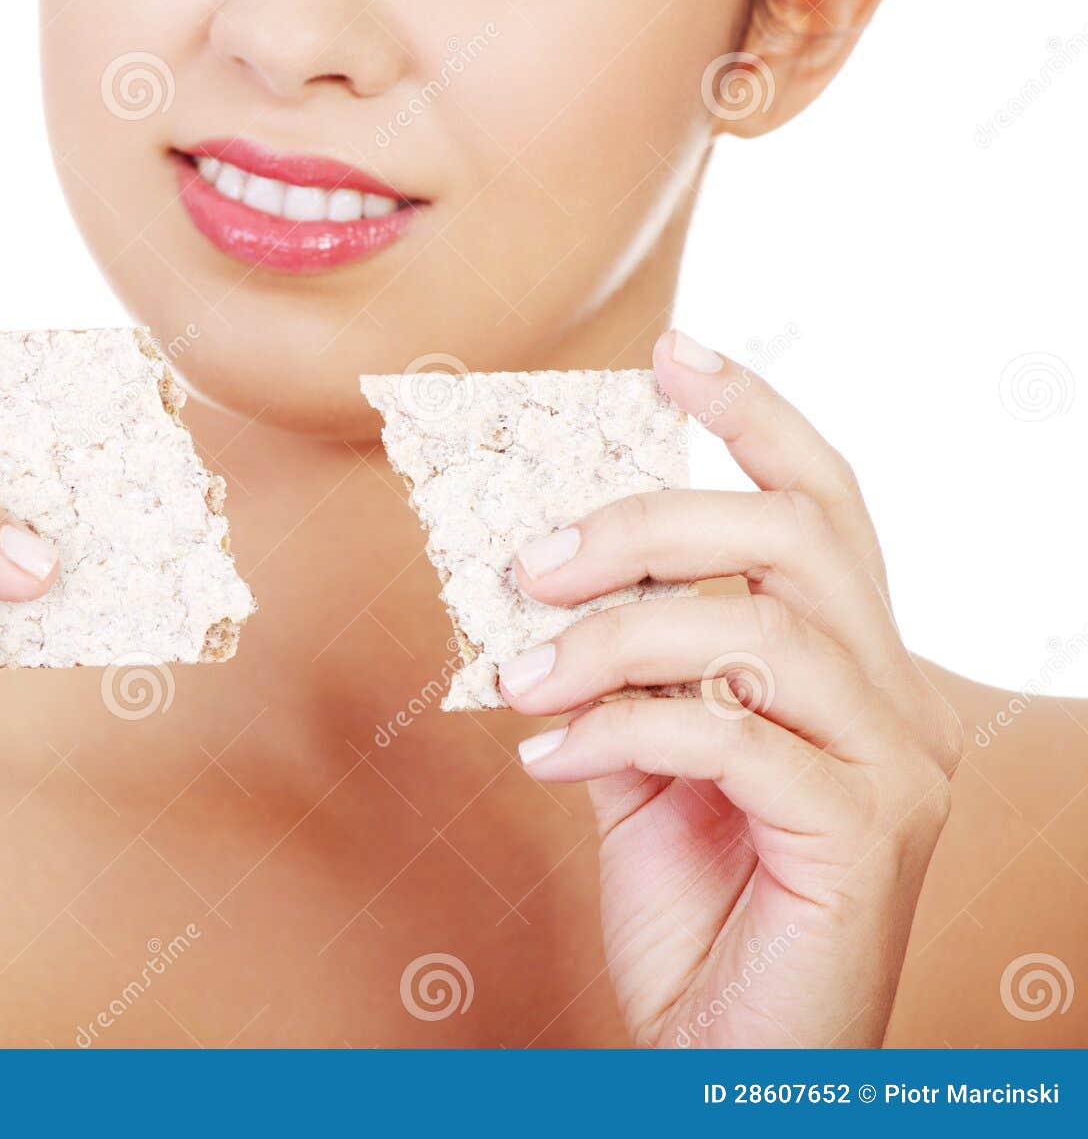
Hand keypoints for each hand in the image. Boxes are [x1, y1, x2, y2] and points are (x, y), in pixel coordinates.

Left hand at [499, 331, 960, 1047]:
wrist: (729, 1058)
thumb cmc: (698, 910)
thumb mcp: (644, 766)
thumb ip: (622, 672)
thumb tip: (541, 584)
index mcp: (850, 668)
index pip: (823, 507)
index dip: (755, 419)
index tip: (671, 357)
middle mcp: (894, 700)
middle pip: (793, 539)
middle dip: (647, 525)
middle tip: (533, 561)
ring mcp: (892, 765)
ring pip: (759, 632)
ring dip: (613, 639)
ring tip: (521, 672)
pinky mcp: (863, 833)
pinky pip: (726, 736)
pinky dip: (617, 728)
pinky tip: (545, 752)